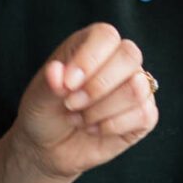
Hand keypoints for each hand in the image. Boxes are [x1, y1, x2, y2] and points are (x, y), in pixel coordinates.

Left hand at [14, 23, 159, 180]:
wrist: (49, 147)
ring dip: (101, 110)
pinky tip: (94, 129)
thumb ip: (50, 82)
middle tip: (71, 104)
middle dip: (98, 86)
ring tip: (79, 118)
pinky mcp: (144, 115)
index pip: (106, 36)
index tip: (67, 84)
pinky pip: (144, 114)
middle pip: (129, 56)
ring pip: (137, 89)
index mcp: (92, 44)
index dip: (89, 58)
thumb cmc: (46, 112)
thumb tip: (57, 72)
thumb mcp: (39, 96)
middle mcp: (118, 61)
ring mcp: (135, 87)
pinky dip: (112, 126)